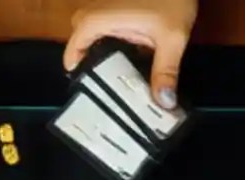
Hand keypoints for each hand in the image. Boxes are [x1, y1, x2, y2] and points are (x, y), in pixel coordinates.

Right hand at [63, 0, 197, 108]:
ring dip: (104, 54)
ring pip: (93, 36)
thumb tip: (164, 104)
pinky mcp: (115, 5)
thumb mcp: (172, 38)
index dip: (80, 74)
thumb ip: (165, 71)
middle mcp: (93, 12)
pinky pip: (105, 27)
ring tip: (120, 78)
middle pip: (82, 45)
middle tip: (108, 89)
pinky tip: (132, 56)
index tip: (92, 94)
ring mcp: (103, 7)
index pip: (72, 52)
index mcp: (96, 21)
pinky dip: (114, 42)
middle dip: (93, 65)